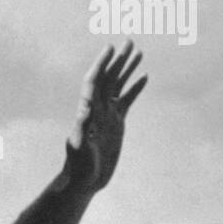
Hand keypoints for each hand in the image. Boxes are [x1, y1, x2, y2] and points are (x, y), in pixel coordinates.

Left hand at [65, 41, 146, 192]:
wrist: (84, 181)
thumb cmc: (78, 166)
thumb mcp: (79, 146)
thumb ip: (81, 126)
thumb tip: (85, 105)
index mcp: (88, 110)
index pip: (94, 81)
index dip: (102, 63)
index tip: (111, 47)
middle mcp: (98, 109)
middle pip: (109, 78)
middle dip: (119, 60)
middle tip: (130, 42)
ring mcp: (108, 116)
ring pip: (119, 86)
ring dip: (127, 69)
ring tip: (138, 52)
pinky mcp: (117, 125)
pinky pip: (126, 101)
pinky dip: (135, 89)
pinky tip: (144, 77)